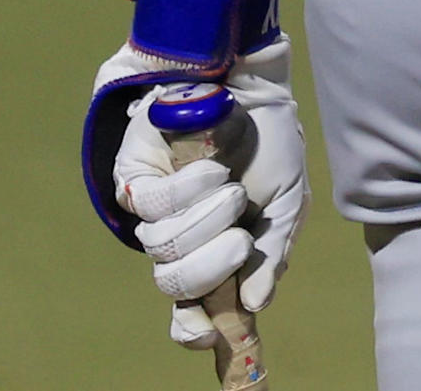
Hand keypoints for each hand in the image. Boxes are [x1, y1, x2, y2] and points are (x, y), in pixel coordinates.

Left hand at [86, 36, 305, 349]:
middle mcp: (180, 239)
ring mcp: (154, 213)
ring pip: (162, 246)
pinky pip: (151, 207)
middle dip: (210, 265)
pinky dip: (187, 189)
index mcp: (215, 252)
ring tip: (230, 186)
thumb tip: (254, 305)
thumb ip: (271, 255)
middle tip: (239, 237)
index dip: (193, 327)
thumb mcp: (287, 202)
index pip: (189, 309)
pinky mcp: (133, 182)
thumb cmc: (271, 145)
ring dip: (205, 216)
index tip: (211, 332)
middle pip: (175, 285)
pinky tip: (209, 167)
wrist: (251, 88)